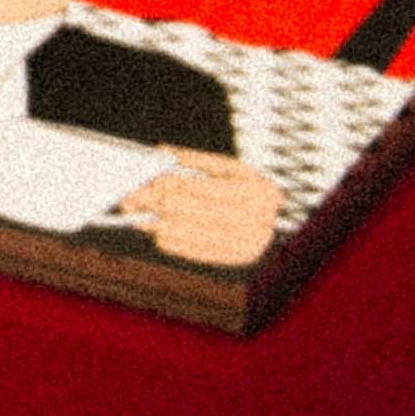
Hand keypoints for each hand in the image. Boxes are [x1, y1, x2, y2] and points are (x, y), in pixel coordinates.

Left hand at [113, 153, 285, 267]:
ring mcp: (251, 244)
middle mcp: (260, 221)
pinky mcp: (239, 258)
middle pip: (198, 211)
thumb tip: (162, 157)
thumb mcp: (229, 168)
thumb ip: (197, 162)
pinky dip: (173, 241)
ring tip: (137, 212)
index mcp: (261, 192)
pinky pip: (198, 251)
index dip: (182, 184)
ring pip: (194, 233)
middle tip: (134, 195)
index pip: (212, 188)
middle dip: (163, 203)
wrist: (279, 218)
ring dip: (161, 223)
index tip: (155, 178)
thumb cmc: (245, 185)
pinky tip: (156, 230)